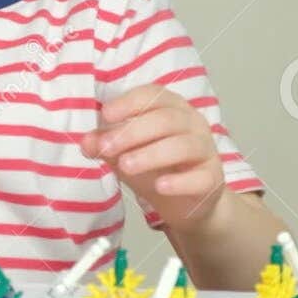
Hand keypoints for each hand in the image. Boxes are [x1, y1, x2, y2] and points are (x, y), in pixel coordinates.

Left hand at [79, 83, 225, 228]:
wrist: (185, 202)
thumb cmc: (155, 167)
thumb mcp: (125, 153)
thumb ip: (106, 145)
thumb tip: (85, 142)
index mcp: (171, 107)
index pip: (153, 95)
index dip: (129, 102)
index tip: (106, 115)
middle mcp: (192, 123)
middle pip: (165, 119)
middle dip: (132, 132)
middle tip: (107, 148)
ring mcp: (206, 150)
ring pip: (182, 145)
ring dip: (151, 154)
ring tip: (125, 166)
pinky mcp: (212, 179)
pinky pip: (200, 177)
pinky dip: (179, 181)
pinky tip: (160, 186)